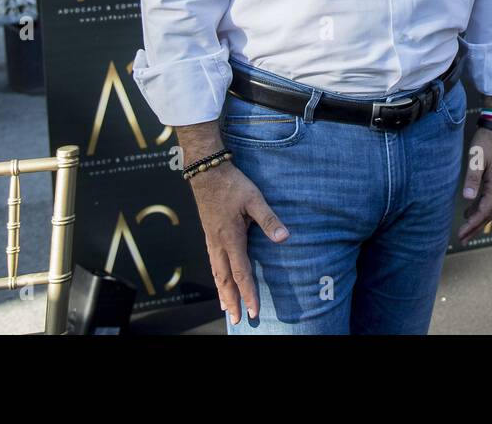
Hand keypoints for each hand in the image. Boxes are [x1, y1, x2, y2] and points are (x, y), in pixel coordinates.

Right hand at [187, 158, 287, 324]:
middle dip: (232, 301)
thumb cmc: (232, 184)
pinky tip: (219, 280)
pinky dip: (217, 278)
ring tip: (226, 308)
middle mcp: (218, 243)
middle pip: (225, 280)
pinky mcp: (209, 235)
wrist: (206, 173)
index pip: (241, 273)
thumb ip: (269, 219)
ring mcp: (211, 240)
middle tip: (237, 319)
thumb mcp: (254, 198)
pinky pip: (213, 263)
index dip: (248, 293)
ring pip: (216, 273)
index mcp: (231, 237)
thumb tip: (284, 238)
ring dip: (222, 292)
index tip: (252, 311)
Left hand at [457, 126, 491, 245]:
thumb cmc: (487, 141)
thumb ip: (472, 178)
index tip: (462, 233)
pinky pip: (488, 200)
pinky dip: (479, 209)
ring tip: (465, 231)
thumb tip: (468, 198)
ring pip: (489, 209)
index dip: (473, 224)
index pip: (485, 211)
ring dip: (477, 221)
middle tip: (462, 240)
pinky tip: (469, 211)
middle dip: (475, 228)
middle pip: (488, 214)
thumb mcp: (477, 158)